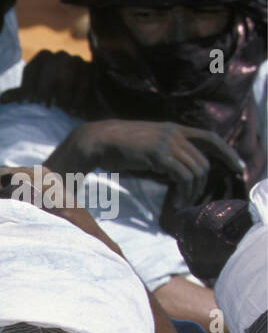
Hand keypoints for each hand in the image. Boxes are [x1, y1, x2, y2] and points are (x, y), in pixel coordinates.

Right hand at [52, 120, 244, 208]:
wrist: (96, 141)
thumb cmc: (116, 149)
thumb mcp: (146, 149)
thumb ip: (164, 157)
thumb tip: (178, 177)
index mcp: (173, 128)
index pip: (210, 137)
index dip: (227, 152)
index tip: (237, 167)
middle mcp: (174, 132)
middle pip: (204, 160)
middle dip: (202, 183)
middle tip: (191, 200)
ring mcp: (167, 141)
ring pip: (196, 169)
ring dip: (192, 191)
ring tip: (182, 204)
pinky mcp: (159, 154)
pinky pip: (182, 175)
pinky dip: (183, 191)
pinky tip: (175, 202)